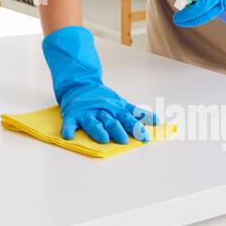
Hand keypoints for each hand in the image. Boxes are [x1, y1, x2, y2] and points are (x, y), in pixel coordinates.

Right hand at [43, 26, 156, 143]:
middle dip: (117, 130)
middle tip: (123, 140)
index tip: (144, 138)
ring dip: (97, 130)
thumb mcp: (121, 103)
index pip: (127, 118)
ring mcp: (86, 112)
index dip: (136, 128)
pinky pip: (69, 123)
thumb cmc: (103, 99)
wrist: (79, 84)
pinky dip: (68, 129)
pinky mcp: (72, 114)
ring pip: (92, 122)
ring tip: (103, 139)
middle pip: (110, 121)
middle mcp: (101, 110)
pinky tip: (68, 136)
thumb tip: (157, 121)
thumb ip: (137, 113)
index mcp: (114, 108)